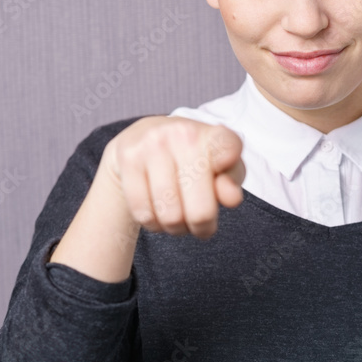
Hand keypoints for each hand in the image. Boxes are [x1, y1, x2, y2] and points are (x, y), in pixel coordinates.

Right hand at [99, 116, 245, 239]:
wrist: (143, 136)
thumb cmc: (193, 159)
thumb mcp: (221, 167)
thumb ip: (232, 181)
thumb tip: (232, 198)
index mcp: (214, 135)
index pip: (229, 150)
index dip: (230, 169)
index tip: (229, 187)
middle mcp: (184, 132)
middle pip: (201, 210)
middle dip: (202, 227)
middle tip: (200, 224)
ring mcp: (153, 143)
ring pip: (170, 216)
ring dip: (176, 228)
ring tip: (178, 218)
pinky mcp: (128, 157)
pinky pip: (143, 213)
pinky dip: (153, 224)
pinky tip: (157, 213)